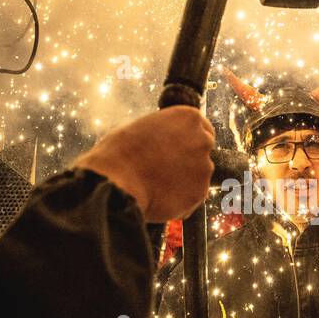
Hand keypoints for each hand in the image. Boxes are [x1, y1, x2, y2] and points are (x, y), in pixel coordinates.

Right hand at [75, 107, 213, 221]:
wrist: (114, 183)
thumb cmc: (119, 152)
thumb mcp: (140, 128)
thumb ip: (162, 133)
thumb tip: (164, 140)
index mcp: (188, 117)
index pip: (202, 128)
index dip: (190, 139)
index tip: (180, 148)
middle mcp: (202, 140)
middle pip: (203, 151)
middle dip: (189, 159)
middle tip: (166, 169)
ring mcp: (204, 167)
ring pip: (198, 176)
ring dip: (184, 180)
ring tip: (155, 186)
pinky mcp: (200, 193)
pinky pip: (192, 196)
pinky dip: (180, 200)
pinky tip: (158, 199)